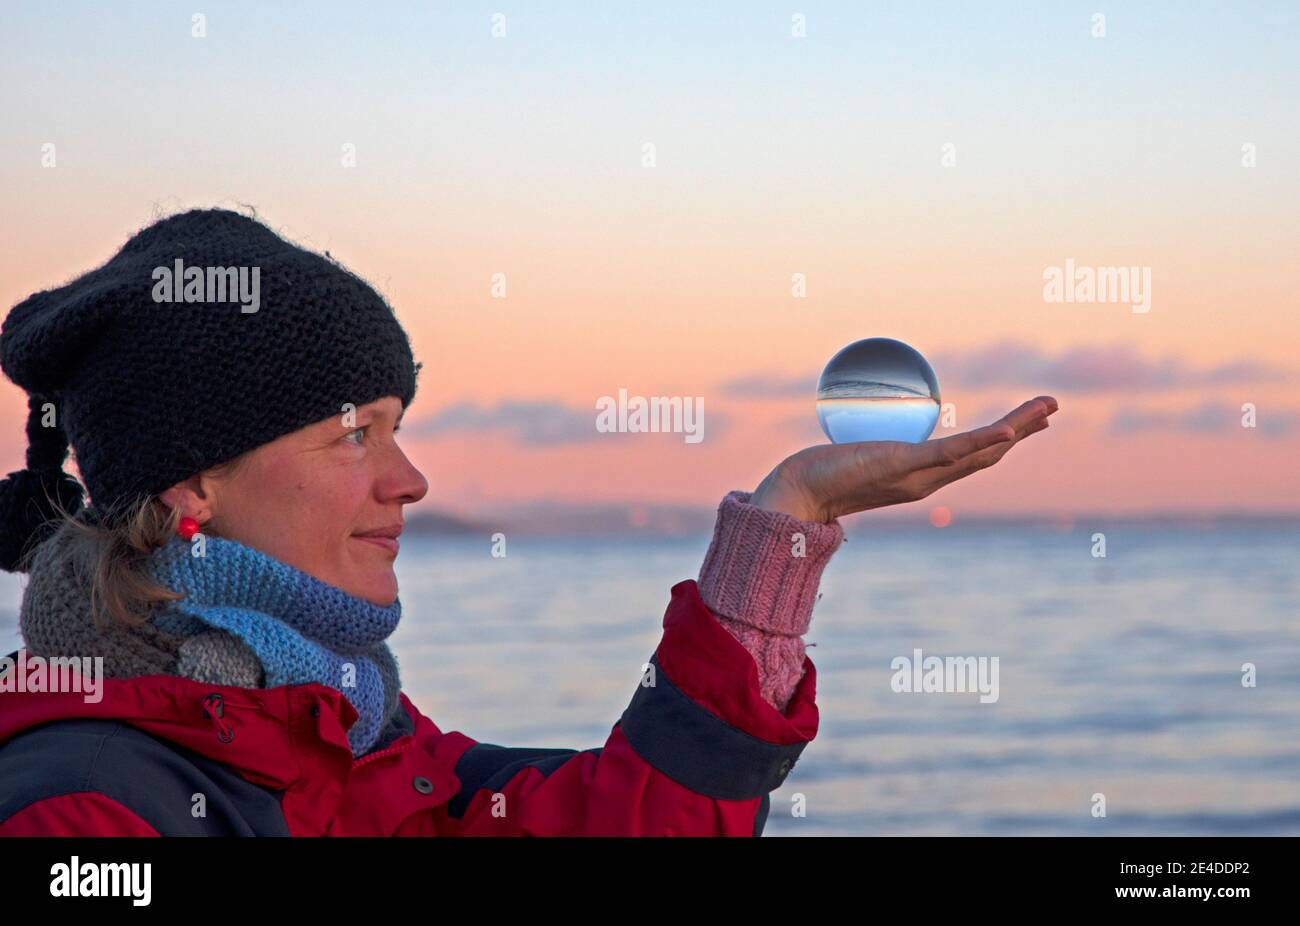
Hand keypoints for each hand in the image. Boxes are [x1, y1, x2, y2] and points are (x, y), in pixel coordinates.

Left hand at [749, 396, 1058, 522]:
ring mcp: (919, 474)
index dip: (1001, 440)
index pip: (971, 456)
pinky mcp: (905, 466)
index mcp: (920, 477)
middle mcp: (927, 480)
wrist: (797, 493)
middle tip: (1053, 406)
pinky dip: (982, 441)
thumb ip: (867, 451)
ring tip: (1047, 408)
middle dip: (1023, 430)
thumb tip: (866, 436)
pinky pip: (951, 452)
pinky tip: (1008, 432)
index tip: (1027, 423)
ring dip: (1018, 428)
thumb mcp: (854, 457)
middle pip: (986, 453)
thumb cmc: (818, 475)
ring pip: (980, 450)